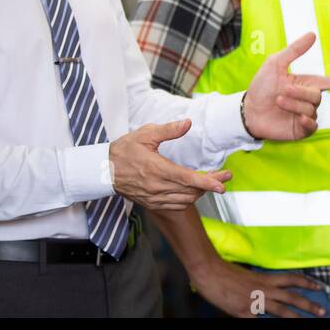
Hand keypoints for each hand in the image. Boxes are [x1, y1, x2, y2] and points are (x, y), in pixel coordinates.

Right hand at [109, 119, 233, 211]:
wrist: (103, 170)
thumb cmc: (125, 149)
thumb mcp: (145, 134)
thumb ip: (169, 130)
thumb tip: (188, 123)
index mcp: (157, 169)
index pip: (187, 179)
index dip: (208, 182)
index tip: (223, 184)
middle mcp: (156, 187)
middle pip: (191, 191)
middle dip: (212, 184)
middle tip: (226, 176)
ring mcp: (154, 198)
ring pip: (185, 200)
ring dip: (201, 192)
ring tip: (212, 181)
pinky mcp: (151, 203)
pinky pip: (176, 206)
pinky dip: (189, 199)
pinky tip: (195, 191)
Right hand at [189, 256, 329, 317]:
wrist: (210, 273)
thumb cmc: (226, 271)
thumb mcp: (248, 275)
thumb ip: (260, 283)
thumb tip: (270, 290)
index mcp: (265, 279)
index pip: (291, 279)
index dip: (306, 283)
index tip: (318, 287)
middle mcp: (264, 290)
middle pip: (292, 297)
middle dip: (309, 304)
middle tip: (323, 310)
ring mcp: (255, 302)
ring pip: (281, 311)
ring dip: (297, 317)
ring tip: (309, 321)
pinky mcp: (243, 313)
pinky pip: (258, 322)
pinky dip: (266, 324)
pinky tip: (275, 327)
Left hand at [244, 32, 329, 140]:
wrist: (247, 110)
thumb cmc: (261, 86)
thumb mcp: (275, 63)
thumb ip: (294, 50)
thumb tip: (313, 34)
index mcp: (308, 83)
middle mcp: (309, 99)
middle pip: (318, 95)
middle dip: (300, 93)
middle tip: (281, 92)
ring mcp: (306, 115)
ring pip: (311, 109)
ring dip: (294, 105)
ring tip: (278, 102)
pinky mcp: (300, 130)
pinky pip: (312, 126)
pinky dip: (306, 121)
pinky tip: (296, 118)